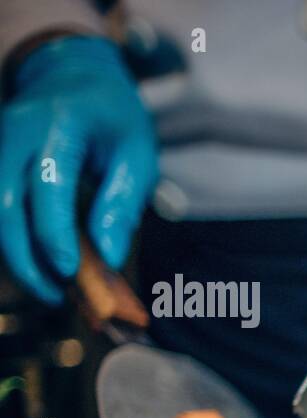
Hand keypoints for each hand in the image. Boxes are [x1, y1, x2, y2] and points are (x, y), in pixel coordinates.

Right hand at [0, 36, 157, 304]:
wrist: (72, 75)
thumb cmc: (113, 118)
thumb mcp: (136, 153)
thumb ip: (121, 203)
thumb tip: (109, 258)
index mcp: (59, 125)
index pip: (48, 184)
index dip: (54, 233)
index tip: (70, 273)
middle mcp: (15, 133)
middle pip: (4, 205)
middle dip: (26, 258)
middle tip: (59, 295)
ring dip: (16, 256)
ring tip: (52, 289)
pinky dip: (12, 242)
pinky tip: (38, 267)